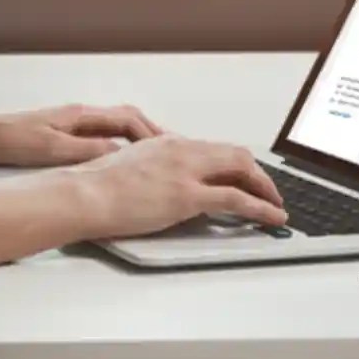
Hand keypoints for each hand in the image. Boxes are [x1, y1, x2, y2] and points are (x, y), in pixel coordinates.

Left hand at [0, 103, 163, 166]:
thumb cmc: (12, 141)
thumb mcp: (53, 149)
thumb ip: (88, 149)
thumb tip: (123, 153)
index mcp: (81, 115)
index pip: (129, 120)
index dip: (152, 135)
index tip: (171, 149)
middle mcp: (80, 115)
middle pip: (127, 118)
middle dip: (151, 133)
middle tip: (173, 150)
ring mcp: (72, 123)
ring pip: (115, 127)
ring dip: (137, 138)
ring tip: (154, 156)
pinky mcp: (62, 134)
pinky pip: (101, 135)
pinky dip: (119, 144)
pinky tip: (120, 161)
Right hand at [70, 135, 286, 239]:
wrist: (83, 193)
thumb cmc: (95, 185)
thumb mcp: (130, 164)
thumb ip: (153, 167)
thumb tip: (163, 181)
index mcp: (168, 143)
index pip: (214, 148)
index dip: (236, 163)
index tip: (245, 176)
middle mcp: (182, 150)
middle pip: (235, 154)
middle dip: (257, 173)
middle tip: (268, 190)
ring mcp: (186, 170)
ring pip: (242, 169)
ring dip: (265, 187)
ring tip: (275, 204)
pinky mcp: (187, 195)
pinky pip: (237, 198)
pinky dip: (261, 206)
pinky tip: (272, 215)